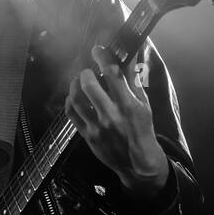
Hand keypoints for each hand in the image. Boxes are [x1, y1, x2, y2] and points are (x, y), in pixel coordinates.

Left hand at [66, 45, 170, 197]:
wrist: (138, 163)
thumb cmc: (142, 130)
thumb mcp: (143, 104)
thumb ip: (133, 80)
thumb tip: (128, 55)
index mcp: (128, 105)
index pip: (112, 74)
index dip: (102, 57)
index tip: (97, 50)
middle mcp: (111, 115)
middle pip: (89, 84)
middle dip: (86, 72)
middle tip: (88, 71)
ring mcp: (97, 127)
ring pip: (76, 98)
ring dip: (75, 85)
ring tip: (79, 82)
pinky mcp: (87, 136)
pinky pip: (71, 113)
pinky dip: (70, 100)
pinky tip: (75, 96)